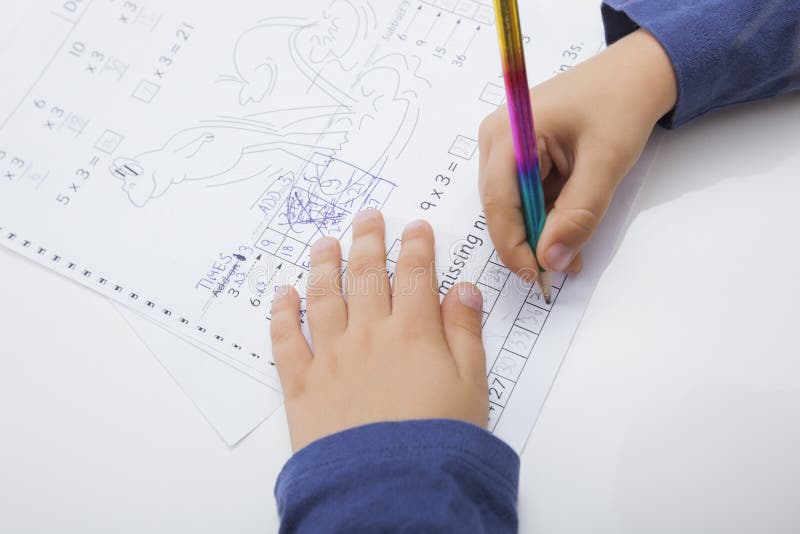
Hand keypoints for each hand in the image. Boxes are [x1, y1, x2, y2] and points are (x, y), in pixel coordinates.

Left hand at [271, 211, 488, 451]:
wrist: (391, 488)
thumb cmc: (439, 440)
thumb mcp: (471, 385)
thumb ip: (465, 333)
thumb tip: (464, 289)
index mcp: (413, 333)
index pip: (415, 275)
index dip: (416, 246)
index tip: (416, 227)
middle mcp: (368, 335)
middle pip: (366, 276)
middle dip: (368, 241)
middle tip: (367, 216)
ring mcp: (331, 357)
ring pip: (324, 297)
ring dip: (324, 265)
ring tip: (325, 242)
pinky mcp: (302, 385)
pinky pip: (286, 341)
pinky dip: (282, 314)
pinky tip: (283, 294)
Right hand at [478, 29, 677, 279]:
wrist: (636, 74)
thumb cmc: (621, 105)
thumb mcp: (606, 163)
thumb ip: (578, 214)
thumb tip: (552, 261)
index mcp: (508, 133)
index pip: (499, 201)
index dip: (513, 244)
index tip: (536, 276)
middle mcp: (495, 139)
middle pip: (502, 206)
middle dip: (530, 240)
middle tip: (561, 268)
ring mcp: (504, 146)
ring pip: (514, 205)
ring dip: (541, 231)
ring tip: (574, 253)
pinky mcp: (518, 154)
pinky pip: (525, 195)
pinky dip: (547, 215)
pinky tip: (570, 228)